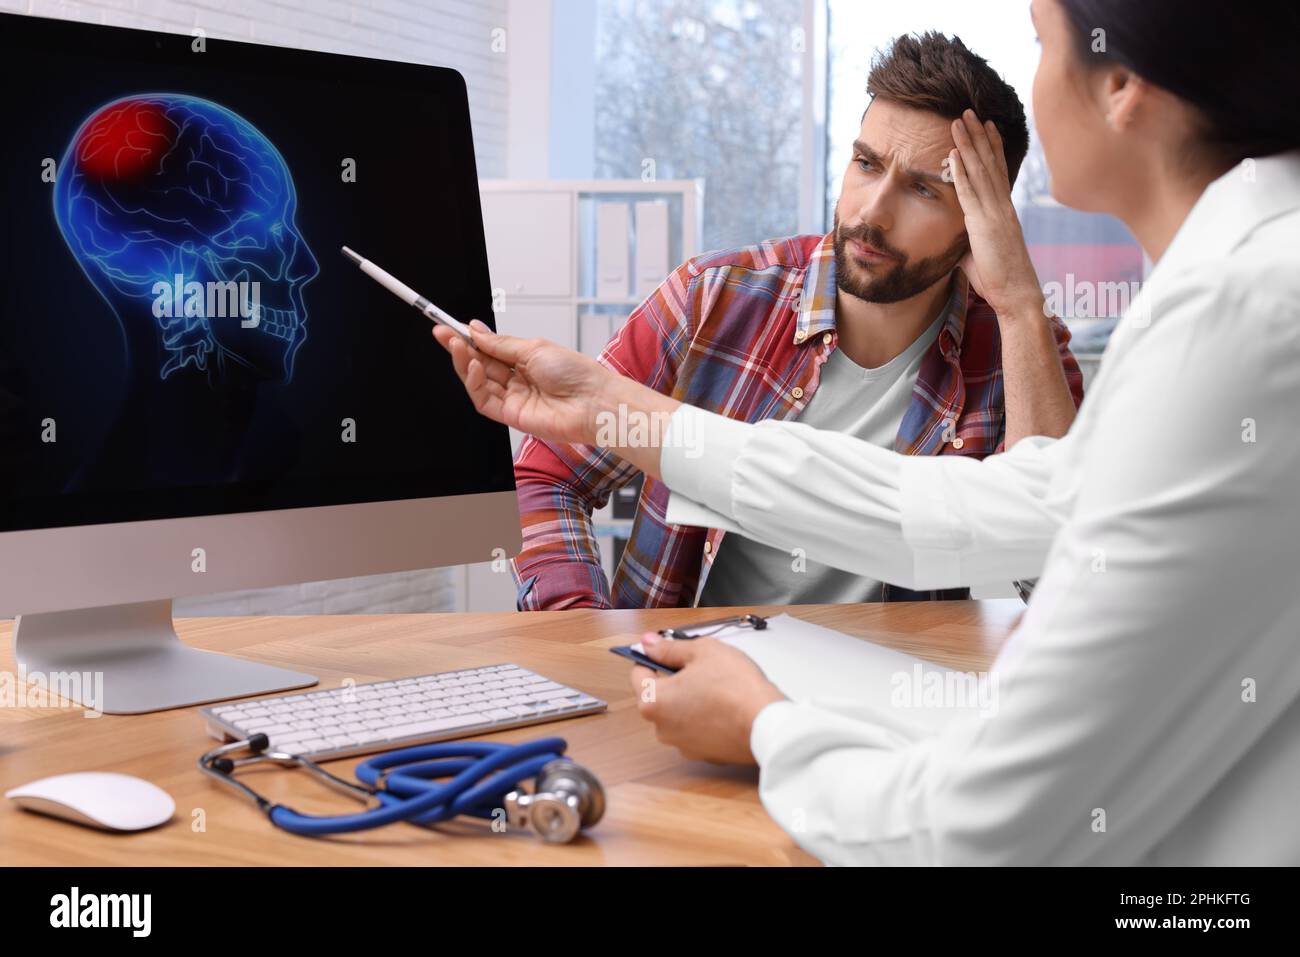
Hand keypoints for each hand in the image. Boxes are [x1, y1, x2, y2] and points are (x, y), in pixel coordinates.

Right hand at [433, 321, 614, 446]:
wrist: (593, 402)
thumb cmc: (576, 374)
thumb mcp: (534, 347)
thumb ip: (501, 343)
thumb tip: (477, 330)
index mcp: (525, 360)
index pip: (489, 349)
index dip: (469, 338)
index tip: (450, 326)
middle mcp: (517, 379)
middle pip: (480, 364)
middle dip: (460, 348)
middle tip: (443, 333)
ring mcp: (513, 398)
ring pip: (478, 381)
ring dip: (464, 363)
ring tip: (458, 346)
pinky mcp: (510, 416)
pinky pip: (483, 399)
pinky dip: (474, 382)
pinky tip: (472, 366)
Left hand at [629, 633, 785, 764]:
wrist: (767, 724)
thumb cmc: (736, 687)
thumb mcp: (702, 651)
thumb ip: (670, 648)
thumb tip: (650, 644)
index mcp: (653, 701)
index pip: (638, 674)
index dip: (651, 657)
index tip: (666, 651)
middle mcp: (662, 728)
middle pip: (658, 696)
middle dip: (674, 680)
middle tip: (699, 666)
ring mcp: (683, 744)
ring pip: (678, 713)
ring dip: (689, 699)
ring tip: (716, 686)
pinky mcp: (704, 754)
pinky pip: (697, 729)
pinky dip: (705, 717)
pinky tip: (724, 706)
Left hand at [948, 109, 1044, 319]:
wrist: (1017, 294)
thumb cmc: (1000, 280)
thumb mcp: (979, 256)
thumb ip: (968, 243)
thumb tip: (957, 244)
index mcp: (1003, 211)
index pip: (996, 171)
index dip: (991, 147)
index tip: (986, 126)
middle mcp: (1001, 206)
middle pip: (989, 163)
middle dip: (978, 135)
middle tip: (969, 111)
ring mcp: (995, 213)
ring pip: (980, 171)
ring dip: (968, 144)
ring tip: (958, 121)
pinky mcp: (984, 225)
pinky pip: (970, 193)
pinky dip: (962, 172)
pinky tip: (954, 154)